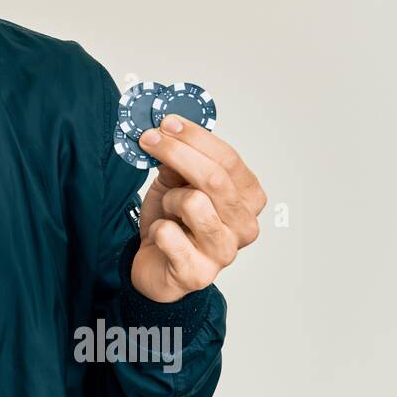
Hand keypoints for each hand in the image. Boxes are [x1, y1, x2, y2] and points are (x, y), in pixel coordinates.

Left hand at [129, 115, 265, 302]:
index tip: (166, 123)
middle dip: (176, 153)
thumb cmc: (173, 222)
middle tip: (148, 140)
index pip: (228, 159)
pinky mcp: (198, 274)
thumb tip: (168, 133)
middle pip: (214, 178)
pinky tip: (160, 235)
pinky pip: (169, 235)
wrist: (156, 266)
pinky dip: (156, 228)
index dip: (195, 137)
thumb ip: (179, 162)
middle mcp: (245, 225)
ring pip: (194, 203)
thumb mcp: (175, 184)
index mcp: (248, 198)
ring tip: (167, 209)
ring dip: (169, 198)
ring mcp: (225, 251)